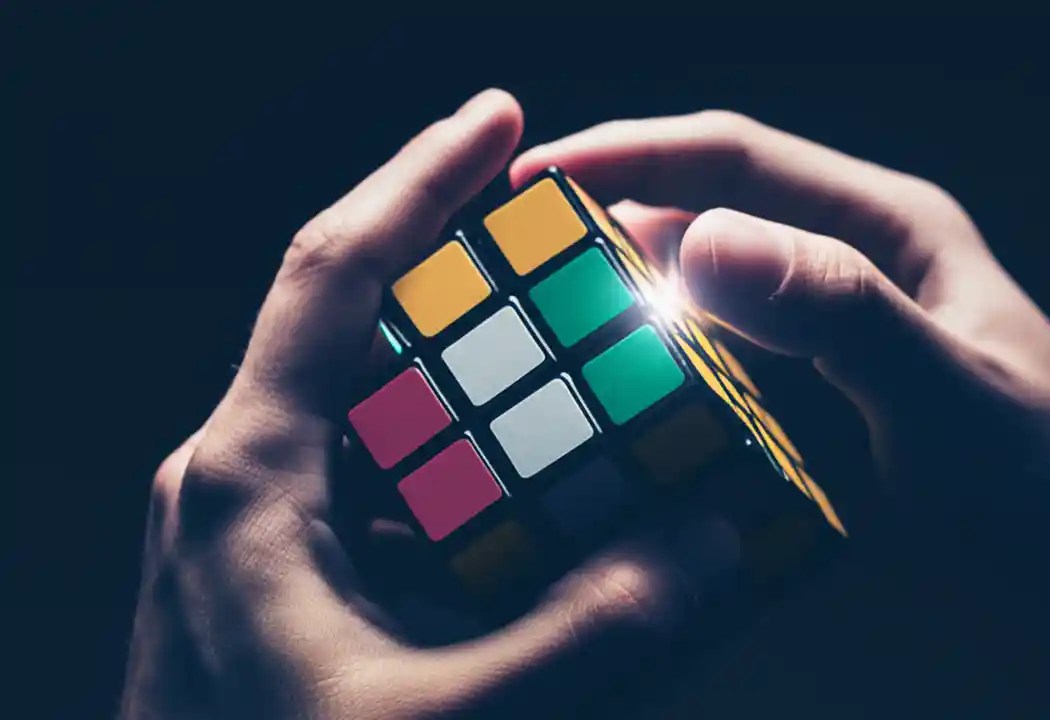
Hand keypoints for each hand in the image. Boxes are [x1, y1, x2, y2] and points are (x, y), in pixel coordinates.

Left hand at [121, 91, 738, 719]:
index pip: (338, 274)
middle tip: (577, 268)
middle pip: (367, 337)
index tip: (503, 121)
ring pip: (385, 423)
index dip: (423, 183)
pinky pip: (388, 499)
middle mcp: (241, 481)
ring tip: (575, 387)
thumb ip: (592, 635)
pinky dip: (467, 484)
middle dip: (473, 291)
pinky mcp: (284, 587)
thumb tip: (710, 541)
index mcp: (249, 476)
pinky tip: (536, 512)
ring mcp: (259, 535)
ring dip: (479, 395)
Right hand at [512, 111, 1049, 615]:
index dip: (629, 155)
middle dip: (609, 218)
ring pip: (707, 283)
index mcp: (885, 226)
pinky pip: (722, 352)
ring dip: (627, 290)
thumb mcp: (945, 392)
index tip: (535, 176)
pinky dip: (663, 356)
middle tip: (514, 254)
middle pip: (709, 209)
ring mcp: (833, 324)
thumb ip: (834, 311)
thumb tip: (697, 237)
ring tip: (542, 313)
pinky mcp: (821, 385)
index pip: (736, 156)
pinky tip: (618, 381)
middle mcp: (851, 259)